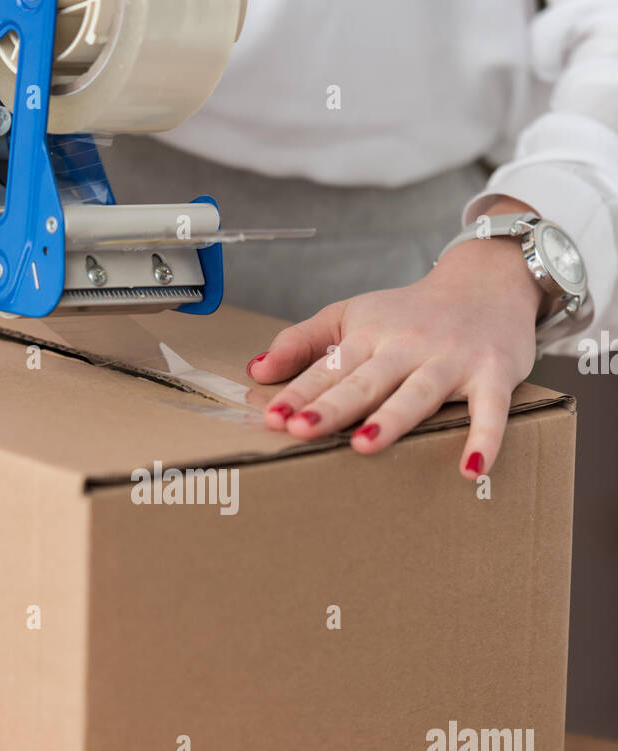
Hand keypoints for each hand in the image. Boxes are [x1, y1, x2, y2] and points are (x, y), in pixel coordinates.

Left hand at [247, 200, 543, 477]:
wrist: (488, 281)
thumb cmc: (412, 312)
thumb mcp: (353, 314)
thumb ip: (304, 341)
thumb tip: (257, 370)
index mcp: (369, 335)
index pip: (329, 368)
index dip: (300, 393)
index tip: (271, 418)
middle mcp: (406, 346)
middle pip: (366, 380)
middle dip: (334, 406)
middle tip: (303, 430)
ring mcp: (451, 361)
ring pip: (417, 392)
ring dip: (392, 419)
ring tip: (364, 446)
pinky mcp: (493, 374)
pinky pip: (489, 410)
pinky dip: (484, 438)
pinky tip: (471, 469)